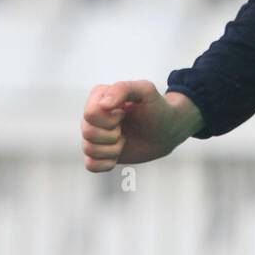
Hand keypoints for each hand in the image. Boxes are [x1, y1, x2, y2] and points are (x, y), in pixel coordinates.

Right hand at [80, 80, 194, 170]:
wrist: (167, 131)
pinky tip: (118, 155)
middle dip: (112, 134)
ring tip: (125, 139)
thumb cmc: (156, 108)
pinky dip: (107, 163)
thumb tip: (103, 105)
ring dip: (113, 149)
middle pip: (88, 132)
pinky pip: (91, 165)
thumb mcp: (146, 91)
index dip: (110, 119)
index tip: (125, 113)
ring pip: (88, 149)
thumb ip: (123, 89)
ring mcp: (95, 135)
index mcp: (99, 97)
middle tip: (125, 128)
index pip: (90, 114)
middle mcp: (93, 116)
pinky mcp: (100, 153)